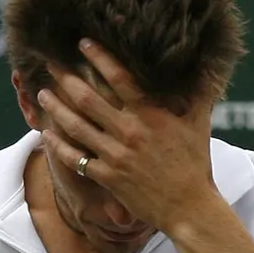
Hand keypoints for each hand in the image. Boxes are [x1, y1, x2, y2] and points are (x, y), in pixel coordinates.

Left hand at [36, 40, 219, 232]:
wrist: (190, 209)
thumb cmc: (196, 166)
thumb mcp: (199, 126)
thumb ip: (199, 95)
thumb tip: (211, 68)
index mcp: (150, 115)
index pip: (119, 78)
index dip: (99, 57)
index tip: (83, 44)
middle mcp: (129, 131)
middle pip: (88, 98)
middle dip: (66, 78)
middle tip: (51, 64)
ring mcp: (116, 155)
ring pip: (76, 126)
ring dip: (55, 108)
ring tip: (42, 94)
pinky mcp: (108, 177)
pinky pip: (76, 159)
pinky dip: (58, 146)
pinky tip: (46, 134)